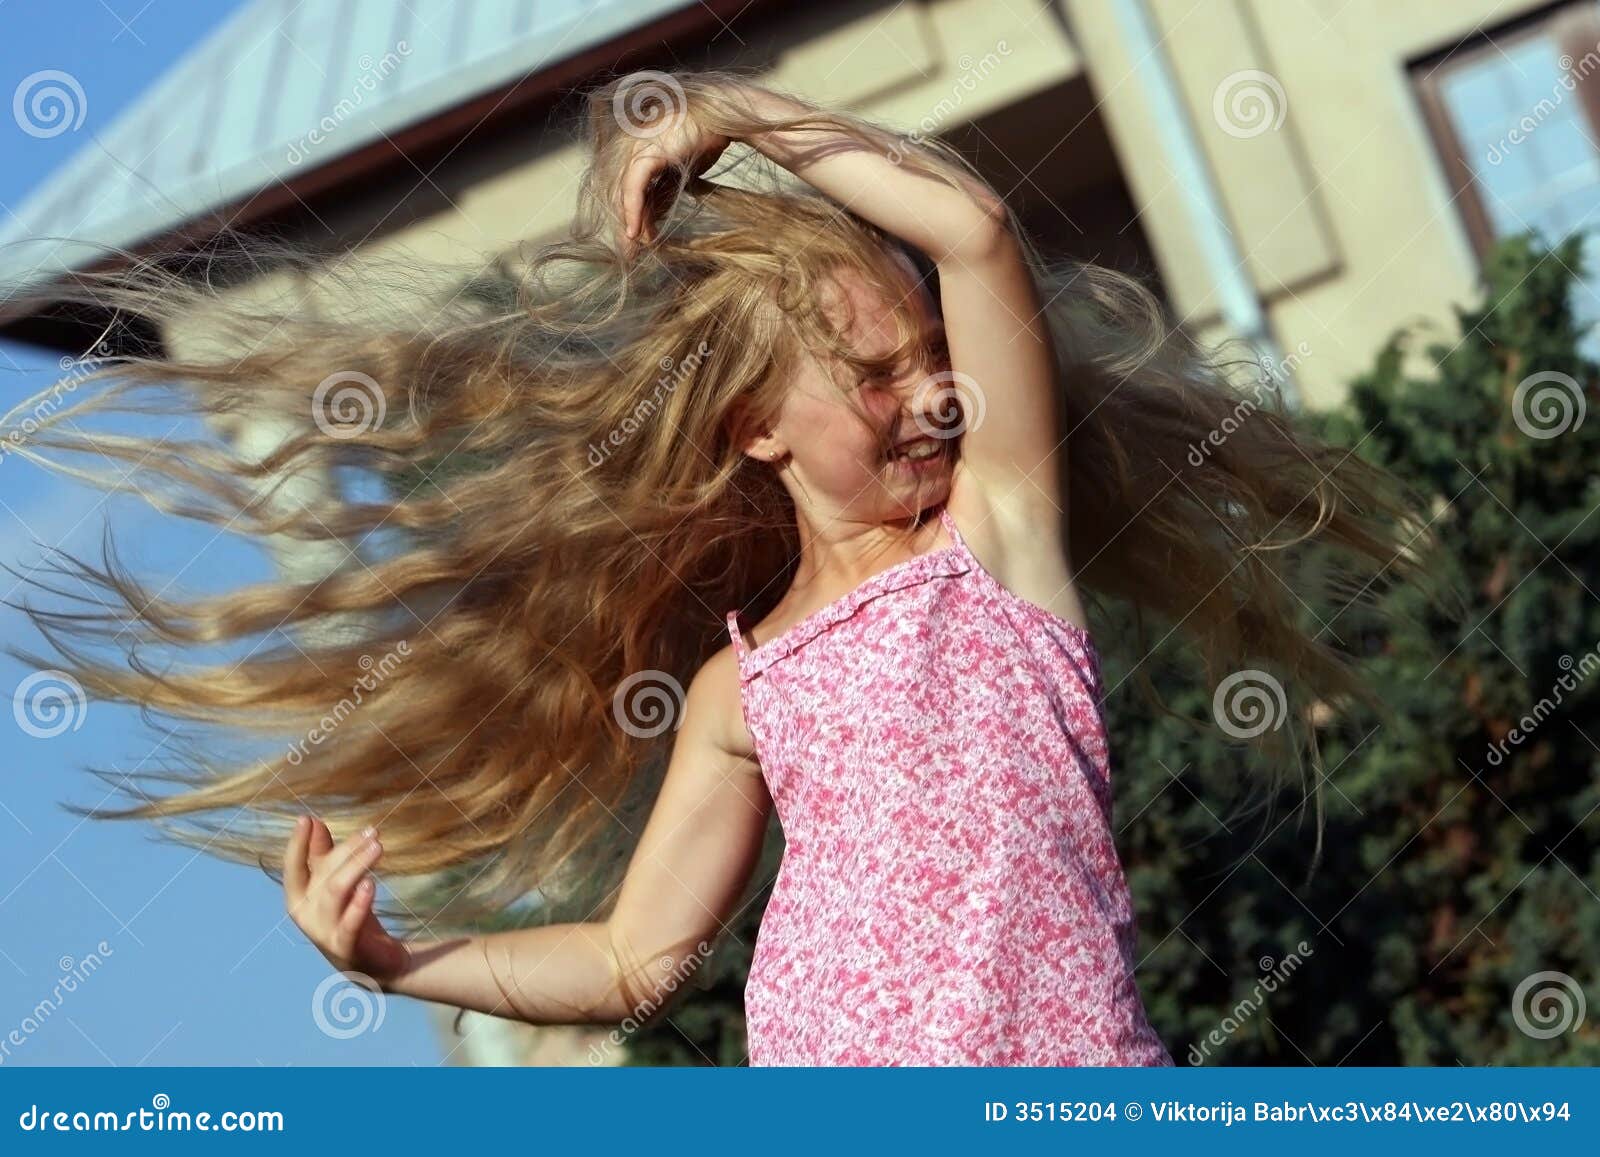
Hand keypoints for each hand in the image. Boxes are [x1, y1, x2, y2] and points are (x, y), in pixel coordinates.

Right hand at [284, 814, 409, 983]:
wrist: (373, 962)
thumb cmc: (349, 915)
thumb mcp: (333, 883)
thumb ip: (322, 855)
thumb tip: (313, 822)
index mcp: (298, 897)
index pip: (293, 868)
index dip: (297, 845)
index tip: (305, 819)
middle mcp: (306, 915)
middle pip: (323, 875)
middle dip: (347, 850)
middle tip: (373, 831)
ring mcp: (323, 932)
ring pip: (336, 892)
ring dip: (356, 866)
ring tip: (377, 846)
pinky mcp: (346, 947)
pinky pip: (350, 923)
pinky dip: (359, 903)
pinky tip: (370, 884)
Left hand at [614, 81, 729, 252]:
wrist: (721, 121)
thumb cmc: (705, 141)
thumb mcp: (681, 174)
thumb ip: (664, 193)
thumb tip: (654, 218)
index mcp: (638, 153)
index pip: (628, 191)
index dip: (631, 217)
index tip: (636, 241)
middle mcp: (631, 150)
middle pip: (621, 194)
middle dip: (625, 225)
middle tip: (629, 254)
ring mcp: (636, 150)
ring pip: (623, 194)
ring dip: (627, 223)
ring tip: (632, 249)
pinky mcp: (645, 154)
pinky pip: (633, 188)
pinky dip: (632, 211)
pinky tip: (634, 231)